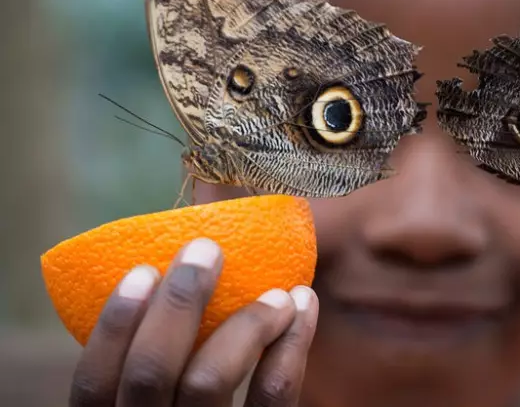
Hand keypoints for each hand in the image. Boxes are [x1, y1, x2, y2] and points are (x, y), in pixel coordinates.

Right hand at [69, 237, 317, 405]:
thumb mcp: (156, 402)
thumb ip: (155, 363)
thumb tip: (180, 270)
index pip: (92, 383)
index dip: (113, 326)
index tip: (143, 270)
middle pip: (149, 372)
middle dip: (177, 303)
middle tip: (207, 251)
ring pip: (208, 380)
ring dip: (245, 321)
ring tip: (279, 292)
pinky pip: (272, 396)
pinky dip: (291, 344)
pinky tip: (302, 306)